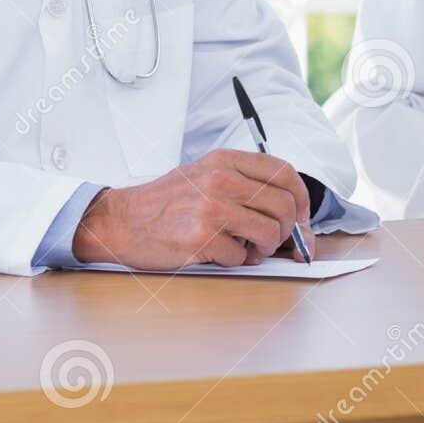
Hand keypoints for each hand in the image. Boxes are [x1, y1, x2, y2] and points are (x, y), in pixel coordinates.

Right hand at [73, 149, 315, 268]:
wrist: (121, 221)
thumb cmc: (167, 202)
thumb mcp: (205, 175)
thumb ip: (245, 185)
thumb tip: (293, 213)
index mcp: (225, 161)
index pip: (284, 172)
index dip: (302, 198)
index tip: (301, 216)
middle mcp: (221, 180)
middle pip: (284, 206)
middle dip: (288, 230)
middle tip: (274, 240)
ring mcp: (211, 208)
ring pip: (269, 233)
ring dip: (264, 248)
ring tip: (247, 248)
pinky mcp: (201, 237)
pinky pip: (240, 256)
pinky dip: (235, 261)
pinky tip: (218, 253)